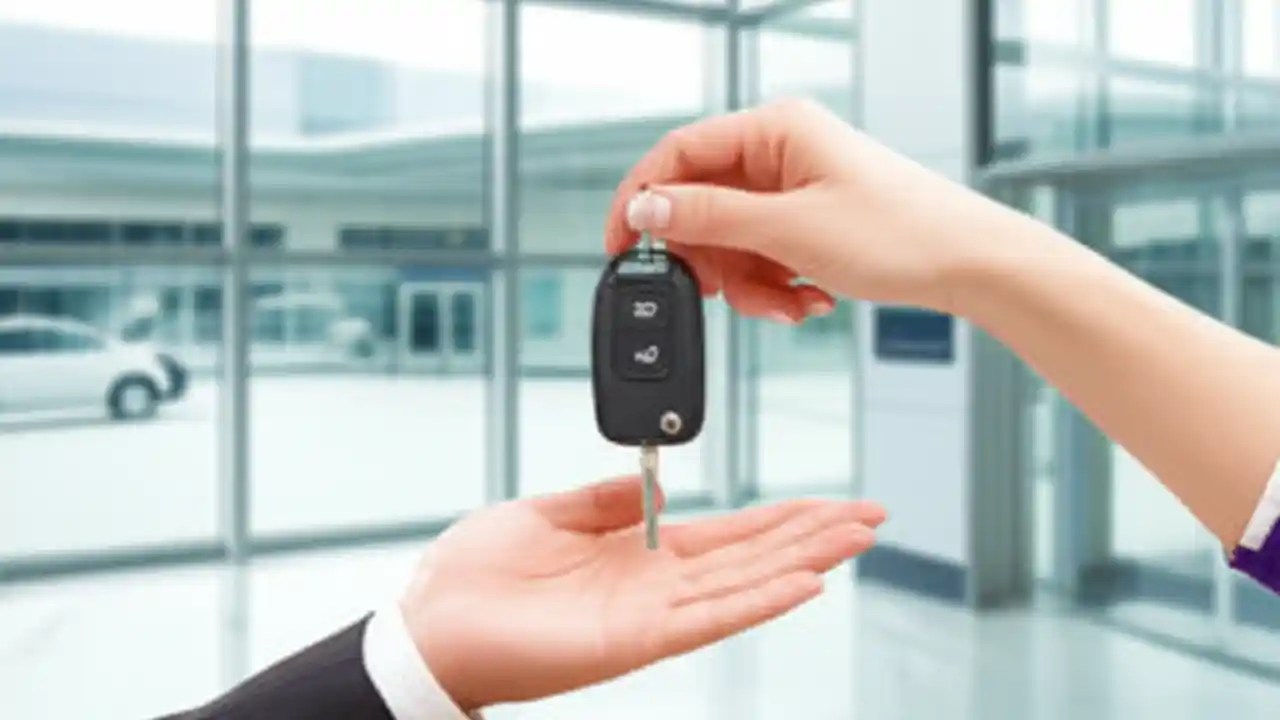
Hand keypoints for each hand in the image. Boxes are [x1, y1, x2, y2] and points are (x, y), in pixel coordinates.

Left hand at [399, 476, 884, 710]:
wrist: (431, 621)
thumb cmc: (477, 573)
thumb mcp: (547, 511)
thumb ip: (606, 499)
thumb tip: (661, 487)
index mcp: (637, 553)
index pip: (729, 533)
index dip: (782, 517)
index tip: (830, 501)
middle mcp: (655, 586)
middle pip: (753, 556)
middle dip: (813, 535)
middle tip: (873, 514)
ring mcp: (650, 616)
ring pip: (745, 585)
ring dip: (804, 562)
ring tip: (857, 539)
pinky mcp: (633, 641)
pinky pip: (709, 619)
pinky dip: (759, 602)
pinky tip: (804, 583)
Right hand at [605, 98, 997, 319]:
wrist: (972, 266)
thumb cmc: (900, 233)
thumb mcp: (788, 229)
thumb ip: (707, 218)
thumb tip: (645, 209)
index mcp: (775, 128)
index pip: (678, 154)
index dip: (642, 202)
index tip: (622, 249)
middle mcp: (782, 151)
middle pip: (703, 204)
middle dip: (711, 259)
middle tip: (721, 292)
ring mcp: (797, 187)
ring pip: (733, 240)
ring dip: (749, 283)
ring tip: (787, 302)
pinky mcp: (811, 221)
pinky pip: (764, 254)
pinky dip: (775, 285)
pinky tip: (807, 299)